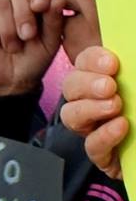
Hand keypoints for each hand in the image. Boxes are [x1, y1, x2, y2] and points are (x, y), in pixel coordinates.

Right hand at [0, 0, 62, 96]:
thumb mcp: (50, 42)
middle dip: (23, 13)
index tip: (41, 8)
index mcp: (35, 2)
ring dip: (7, 28)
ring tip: (12, 46)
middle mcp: (13, 1)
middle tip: (27, 36)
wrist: (9, 80)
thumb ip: (54, 21)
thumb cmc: (32, 59)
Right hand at [61, 46, 125, 178]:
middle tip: (109, 86)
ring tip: (114, 106)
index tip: (112, 63)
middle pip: (70, 87)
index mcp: (107, 79)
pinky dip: (103, 135)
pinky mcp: (105, 156)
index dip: (92, 60)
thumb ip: (135, 68)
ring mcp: (97, 129)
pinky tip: (120, 127)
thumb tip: (129, 44)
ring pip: (71, 116)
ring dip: (88, 108)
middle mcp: (96, 101)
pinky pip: (91, 146)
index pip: (85, 62)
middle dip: (85, 84)